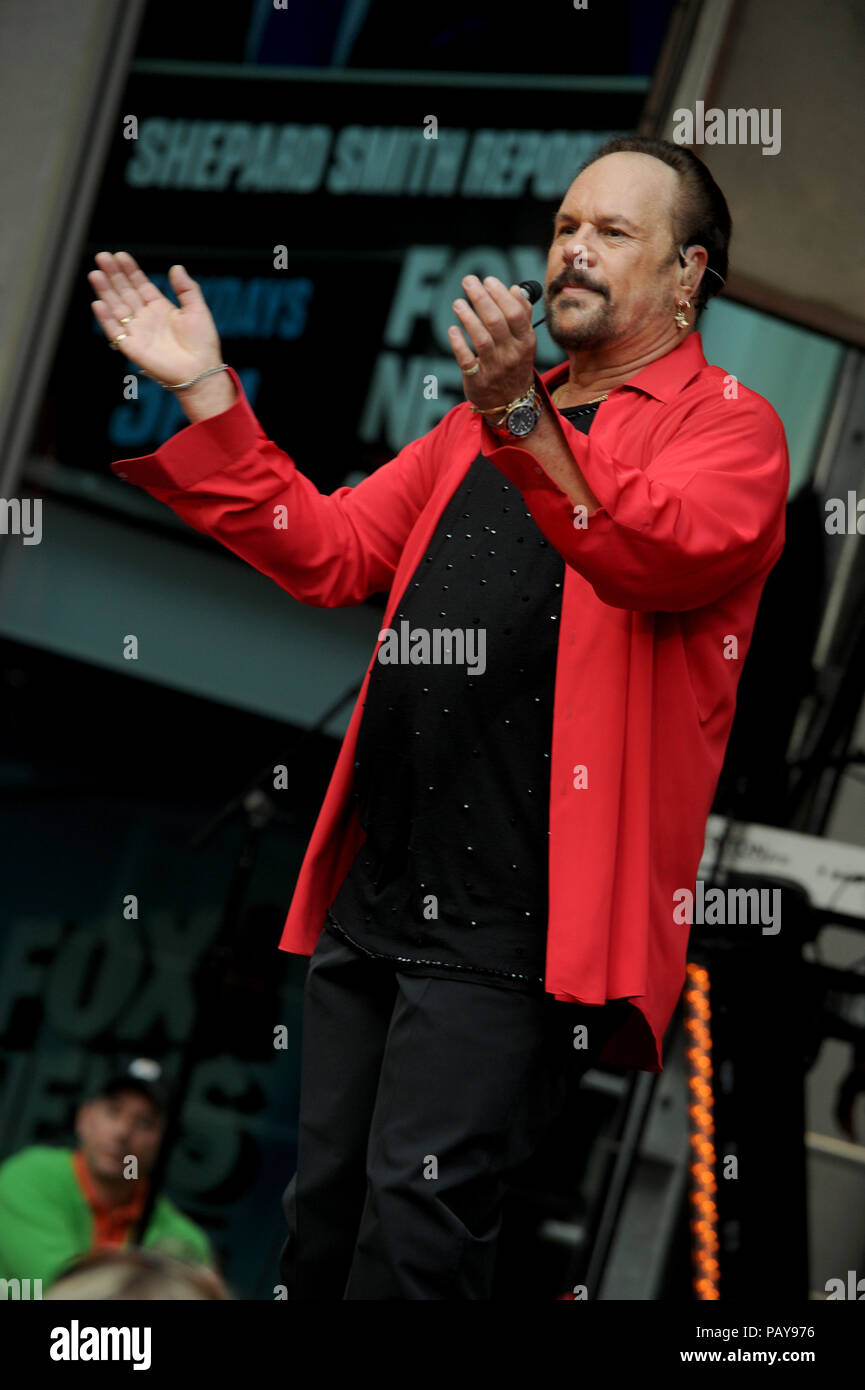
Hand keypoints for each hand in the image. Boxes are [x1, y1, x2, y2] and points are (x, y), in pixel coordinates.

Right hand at [88, 252, 222, 385]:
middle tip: (102, 257)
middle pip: (125, 292)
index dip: (130, 271)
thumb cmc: (202, 344)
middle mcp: (146, 318)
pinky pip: (115, 331)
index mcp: (160, 308)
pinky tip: (98, 303)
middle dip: (113, 275)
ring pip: (117, 307)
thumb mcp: (198, 310)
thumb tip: (176, 267)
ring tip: (96, 274)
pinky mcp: (132, 347)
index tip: (120, 256)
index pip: (140, 285)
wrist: (201, 370)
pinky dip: (106, 318)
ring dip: (105, 291)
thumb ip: (187, 289)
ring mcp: (138, 332)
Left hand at [447, 275, 536, 411]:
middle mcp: (512, 354)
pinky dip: (458, 343)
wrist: (512, 404)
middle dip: (481, 298)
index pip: (515, 313)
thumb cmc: (516, 365)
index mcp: (525, 341)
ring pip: (481, 339)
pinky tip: (452, 329)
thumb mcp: (525, 342)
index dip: (500, 295)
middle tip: (468, 282)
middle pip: (496, 322)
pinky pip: (467, 360)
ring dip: (468, 318)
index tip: (487, 280)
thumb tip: (515, 289)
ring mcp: (494, 368)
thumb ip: (522, 315)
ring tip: (458, 303)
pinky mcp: (477, 380)